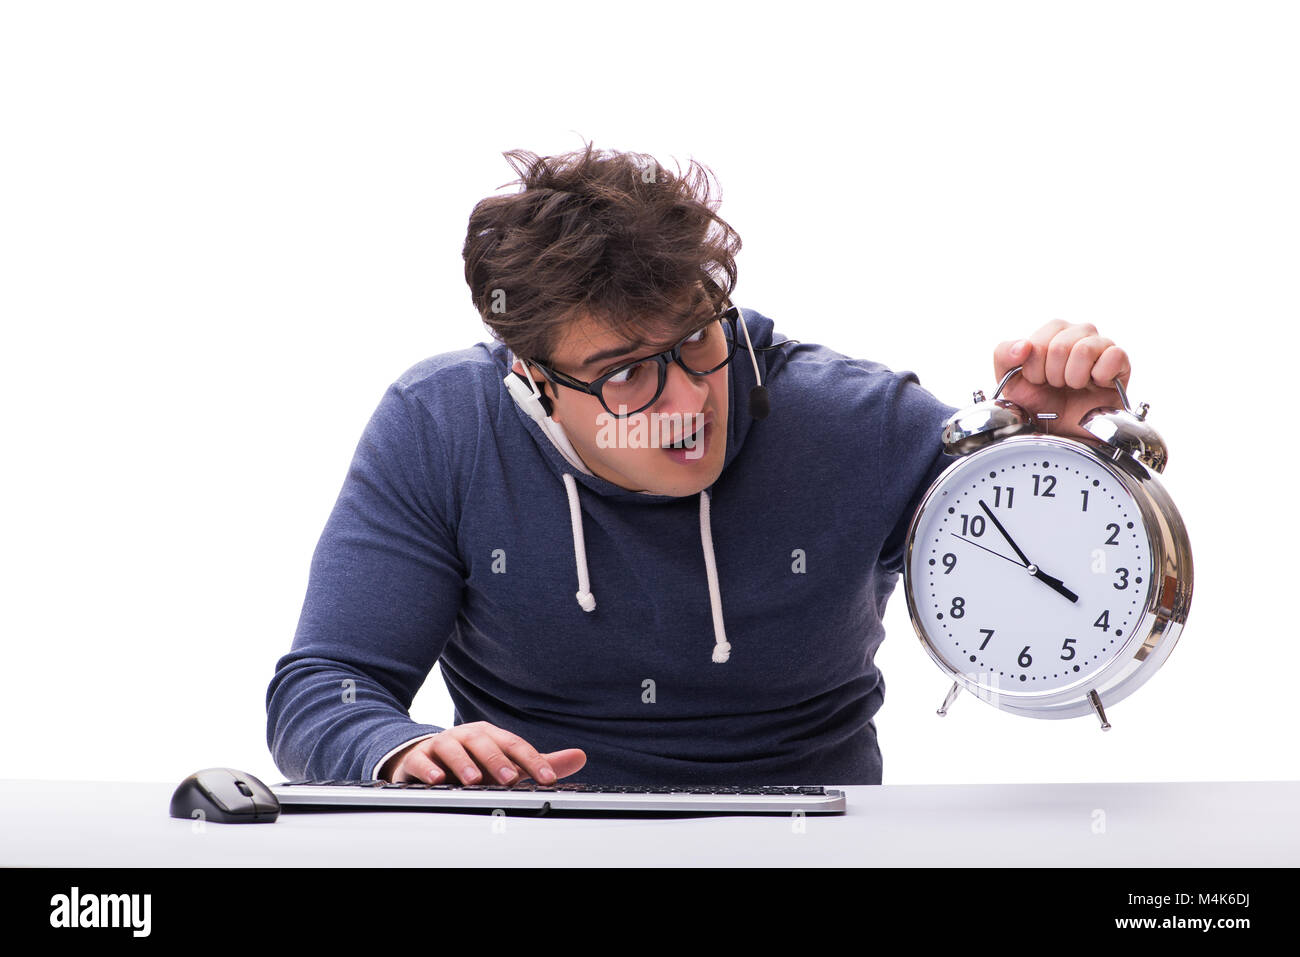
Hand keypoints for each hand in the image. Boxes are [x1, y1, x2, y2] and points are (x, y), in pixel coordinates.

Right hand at [378, 721, 586, 785]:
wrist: (423, 757)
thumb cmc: (471, 761)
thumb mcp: (505, 762)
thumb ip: (538, 762)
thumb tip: (580, 756)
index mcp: (491, 736)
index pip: (515, 745)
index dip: (533, 760)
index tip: (548, 779)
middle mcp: (467, 736)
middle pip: (484, 743)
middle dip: (498, 760)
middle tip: (510, 778)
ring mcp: (441, 744)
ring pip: (452, 748)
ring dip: (464, 763)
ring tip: (474, 779)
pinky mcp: (417, 758)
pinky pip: (421, 760)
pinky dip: (428, 768)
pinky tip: (436, 778)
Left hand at [993, 319, 1131, 440]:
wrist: (1065, 429)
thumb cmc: (1041, 402)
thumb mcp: (1010, 380)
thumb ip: (1003, 355)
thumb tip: (1022, 346)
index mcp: (1052, 333)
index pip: (1038, 341)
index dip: (1034, 368)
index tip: (1037, 380)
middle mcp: (1077, 333)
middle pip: (1059, 346)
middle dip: (1052, 375)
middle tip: (1057, 385)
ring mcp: (1101, 345)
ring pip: (1084, 349)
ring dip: (1073, 377)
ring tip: (1074, 386)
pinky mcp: (1120, 361)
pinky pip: (1113, 355)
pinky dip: (1100, 376)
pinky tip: (1095, 384)